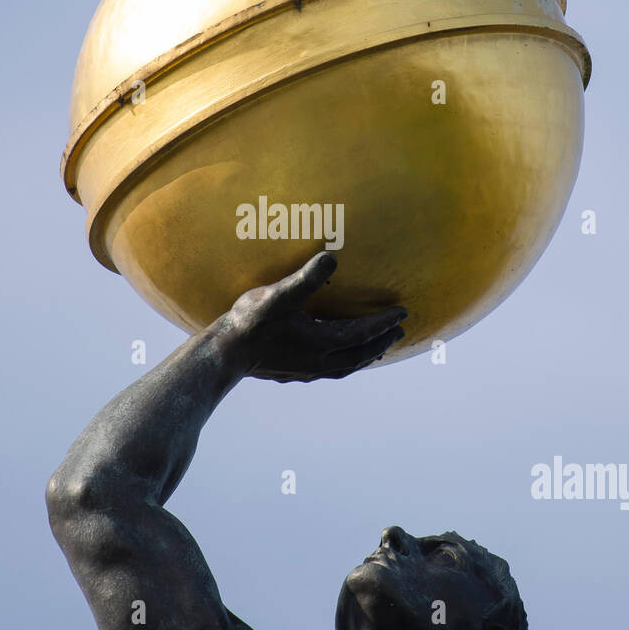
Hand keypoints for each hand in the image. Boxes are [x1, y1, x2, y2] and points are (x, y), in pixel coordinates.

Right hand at [223, 252, 406, 382]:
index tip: (403, 312)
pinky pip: (330, 371)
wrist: (225, 354)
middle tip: (400, 331)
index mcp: (322, 342)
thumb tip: (332, 256)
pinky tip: (337, 358)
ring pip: (347, 366)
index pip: (362, 332)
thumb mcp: (278, 295)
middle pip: (360, 353)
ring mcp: (307, 370)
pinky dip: (345, 363)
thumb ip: (306, 277)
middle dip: (381, 341)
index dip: (384, 322)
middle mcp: (319, 360)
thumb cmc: (250, 322)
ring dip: (366, 356)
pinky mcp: (293, 373)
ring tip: (378, 348)